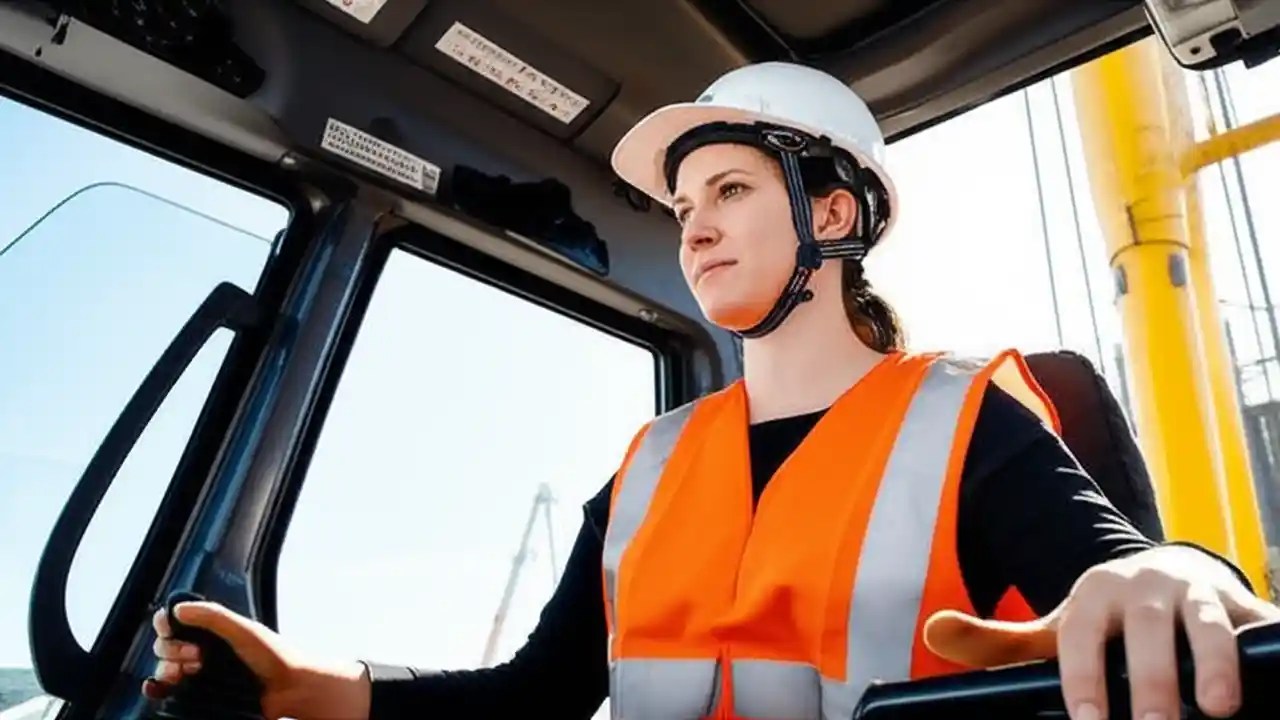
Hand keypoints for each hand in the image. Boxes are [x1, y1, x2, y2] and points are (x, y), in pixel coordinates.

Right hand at [144, 600, 371, 719]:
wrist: (289, 689)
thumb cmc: (273, 656)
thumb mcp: (243, 630)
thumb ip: (213, 616)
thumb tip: (178, 610)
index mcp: (212, 630)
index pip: (174, 621)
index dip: (167, 623)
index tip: (172, 627)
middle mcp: (201, 650)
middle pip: (165, 645)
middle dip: (172, 648)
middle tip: (196, 655)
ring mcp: (198, 674)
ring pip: (163, 668)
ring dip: (167, 668)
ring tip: (190, 672)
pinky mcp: (198, 695)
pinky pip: (167, 692)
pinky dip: (157, 688)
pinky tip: (160, 688)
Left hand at [923, 545, 1279, 719]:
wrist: (1165, 575)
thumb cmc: (1104, 618)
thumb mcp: (1055, 628)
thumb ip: (997, 642)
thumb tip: (934, 631)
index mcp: (1092, 595)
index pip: (1081, 637)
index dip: (1084, 678)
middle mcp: (1143, 588)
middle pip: (1145, 630)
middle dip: (1152, 680)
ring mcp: (1196, 593)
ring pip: (1205, 623)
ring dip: (1214, 663)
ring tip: (1220, 707)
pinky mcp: (1241, 607)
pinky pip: (1253, 626)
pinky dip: (1257, 646)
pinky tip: (1264, 680)